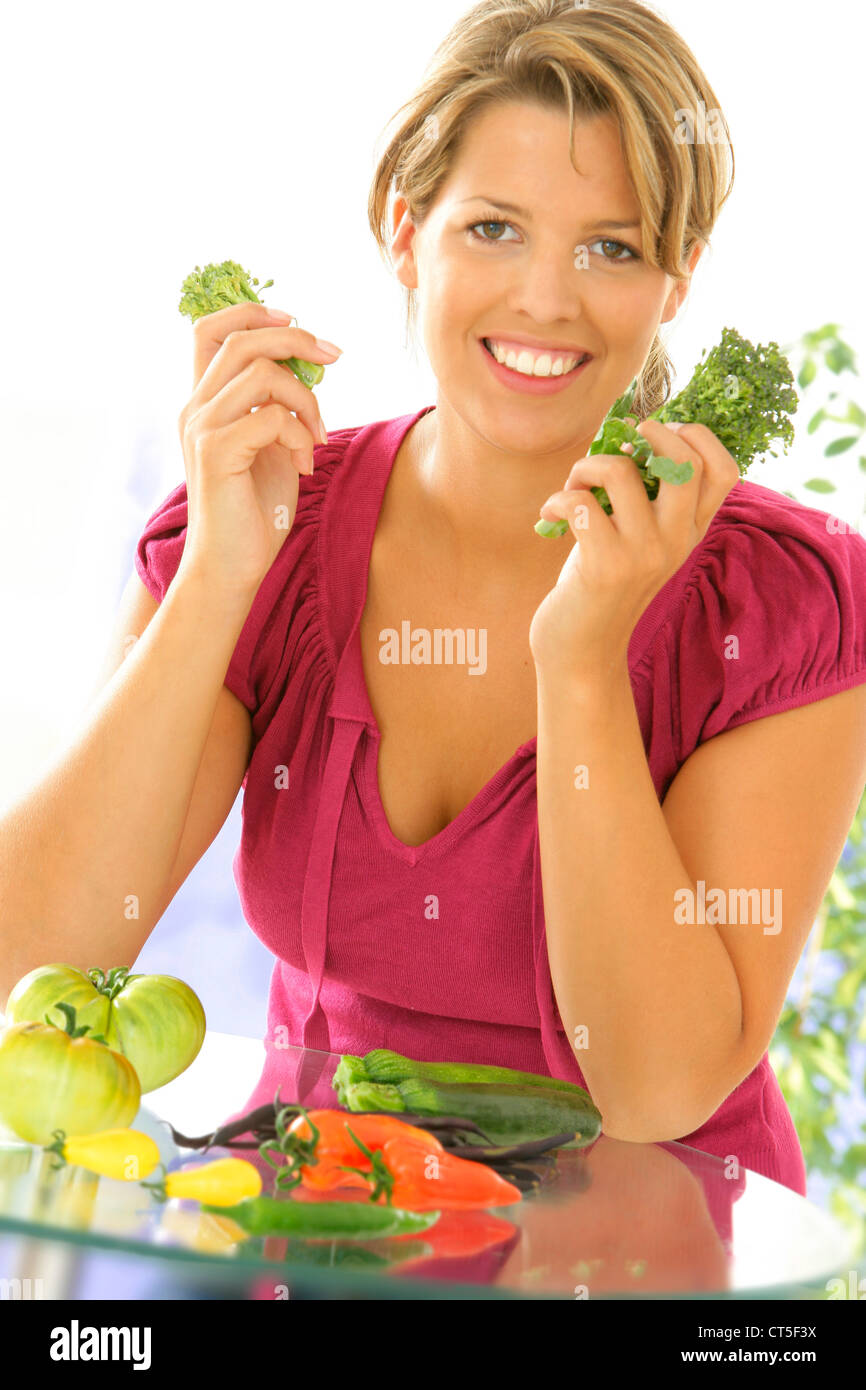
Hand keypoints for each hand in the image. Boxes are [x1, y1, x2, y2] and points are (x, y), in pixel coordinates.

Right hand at [176, 302, 340, 598]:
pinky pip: (271, 416)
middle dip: (297, 340)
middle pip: (242, 340)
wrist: (231, 567)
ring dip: (306, 398)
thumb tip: (311, 369)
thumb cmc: (254, 512)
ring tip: (317, 436)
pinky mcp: (215, 452)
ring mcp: (201, 429)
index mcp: (204, 403)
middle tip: (335, 356)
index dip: (253, 313)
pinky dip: (300, 434)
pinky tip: (304, 463)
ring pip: (262, 373)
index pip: (211, 330)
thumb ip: (278, 406)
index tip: (295, 319)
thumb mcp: (271, 447)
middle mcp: (195, 408)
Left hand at [528, 420, 740, 678]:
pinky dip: (557, 500)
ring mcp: (644, 555)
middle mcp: (675, 541)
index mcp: (690, 531)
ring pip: (621, 472)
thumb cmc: (602, 585)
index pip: (724, 471)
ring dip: (586, 467)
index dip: (697, 437)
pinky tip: (550, 516)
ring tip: (573, 487)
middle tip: (620, 444)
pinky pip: (580, 503)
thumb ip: (645, 498)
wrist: (582, 651)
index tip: (659, 435)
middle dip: (649, 434)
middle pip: (685, 462)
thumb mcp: (638, 540)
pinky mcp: (605, 566)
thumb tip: (629, 437)